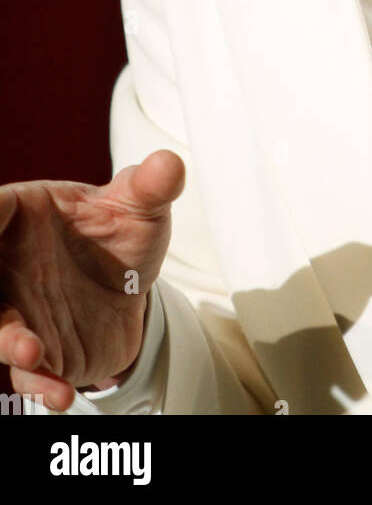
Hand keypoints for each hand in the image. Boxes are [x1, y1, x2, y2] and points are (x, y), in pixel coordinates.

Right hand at [0, 149, 183, 409]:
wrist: (133, 285)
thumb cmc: (120, 233)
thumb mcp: (140, 207)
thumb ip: (151, 186)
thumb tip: (170, 164)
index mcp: (20, 213)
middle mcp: (6, 263)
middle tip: (15, 319)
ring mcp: (16, 309)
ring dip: (7, 344)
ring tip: (32, 352)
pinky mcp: (37, 350)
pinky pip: (27, 374)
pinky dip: (40, 385)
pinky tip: (61, 393)